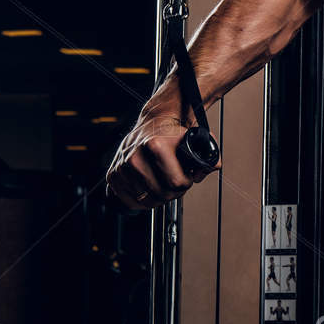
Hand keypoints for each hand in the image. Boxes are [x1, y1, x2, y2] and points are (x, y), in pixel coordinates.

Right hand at [104, 93, 219, 210]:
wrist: (154, 122)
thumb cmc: (174, 134)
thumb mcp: (198, 141)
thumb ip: (210, 159)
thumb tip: (205, 172)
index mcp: (156, 147)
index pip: (176, 183)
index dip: (186, 183)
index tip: (186, 176)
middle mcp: (135, 156)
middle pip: (161, 194)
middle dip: (173, 192)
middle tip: (175, 181)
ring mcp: (122, 166)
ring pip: (146, 200)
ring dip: (158, 196)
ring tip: (163, 183)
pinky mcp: (113, 174)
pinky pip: (129, 200)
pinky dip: (141, 200)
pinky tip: (149, 190)